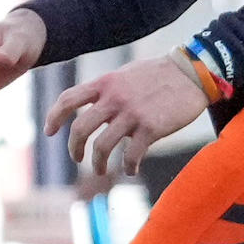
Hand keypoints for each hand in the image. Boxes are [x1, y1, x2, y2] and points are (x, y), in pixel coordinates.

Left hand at [47, 54, 210, 188]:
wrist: (193, 73)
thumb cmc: (160, 74)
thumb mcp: (126, 74)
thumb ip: (108, 89)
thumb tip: (94, 107)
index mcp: (106, 83)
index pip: (68, 99)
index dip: (54, 117)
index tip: (50, 132)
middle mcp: (114, 98)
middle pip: (80, 129)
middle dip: (74, 149)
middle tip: (77, 158)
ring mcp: (132, 114)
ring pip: (102, 147)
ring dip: (97, 164)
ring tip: (100, 170)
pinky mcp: (151, 128)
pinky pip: (131, 155)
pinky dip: (128, 167)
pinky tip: (131, 169)